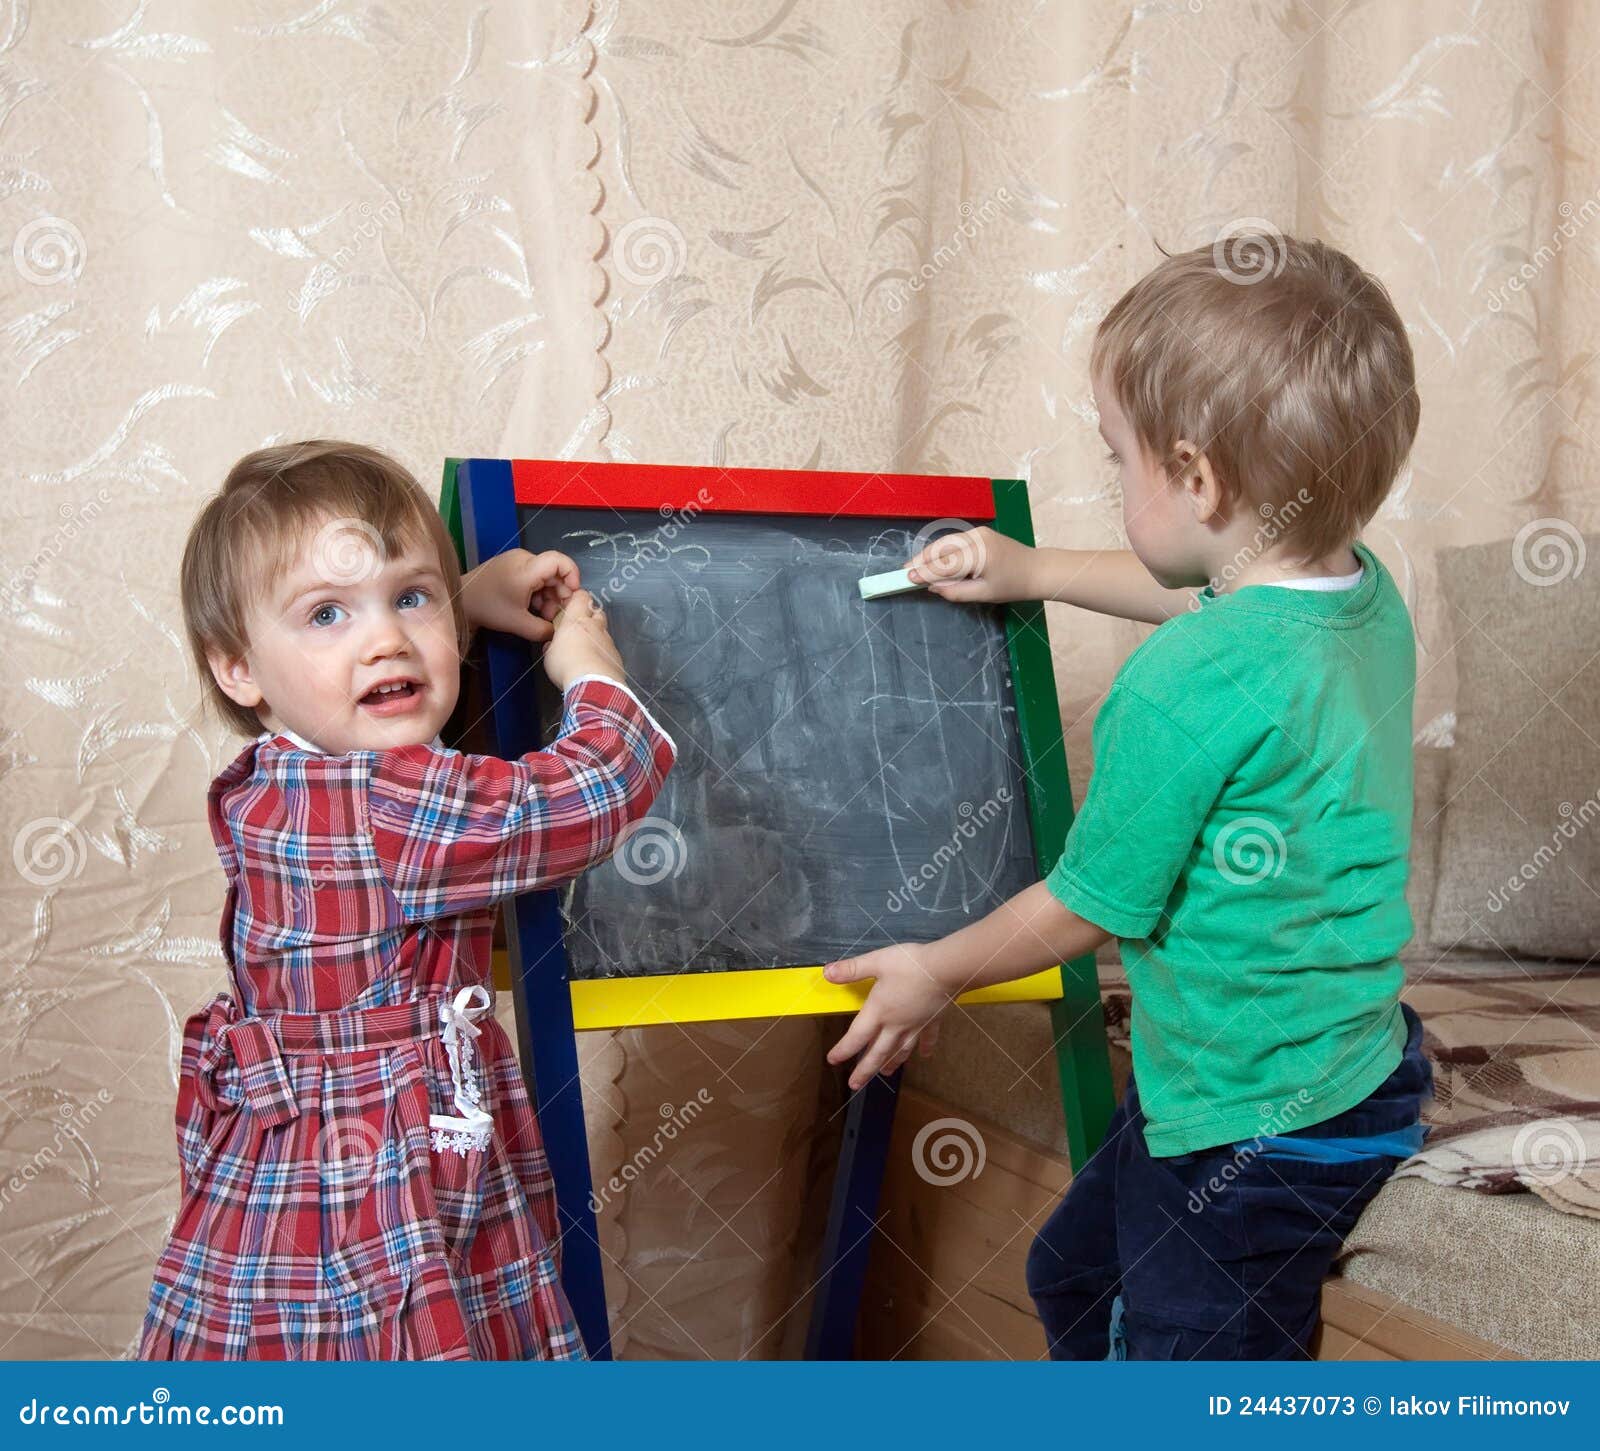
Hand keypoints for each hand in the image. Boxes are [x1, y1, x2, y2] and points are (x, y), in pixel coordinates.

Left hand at [461, 549, 579, 642]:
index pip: (560, 560)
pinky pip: (534, 576)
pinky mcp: (511, 565)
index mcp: (527, 568)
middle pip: (554, 571)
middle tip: (553, 614)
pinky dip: (538, 592)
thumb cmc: (487, 608)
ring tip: (541, 615)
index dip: (572, 575)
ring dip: (548, 596)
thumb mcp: (518, 624)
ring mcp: (517, 560)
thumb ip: (543, 630)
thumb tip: (557, 632)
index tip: (572, 594)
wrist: (459, 600)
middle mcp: (524, 558)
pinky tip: (532, 608)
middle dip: (559, 594)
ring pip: (545, 576)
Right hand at [542, 589, 627, 691]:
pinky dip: (604, 654)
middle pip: (597, 613)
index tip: (571, 604)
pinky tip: (596, 665)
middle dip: (590, 617)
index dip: (577, 599)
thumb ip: (552, 646)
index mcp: (577, 621)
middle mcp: (596, 628)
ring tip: (585, 652)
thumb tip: (552, 647)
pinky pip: (610, 651)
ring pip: (604, 633)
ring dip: (597, 638)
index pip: (581, 598)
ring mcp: (609, 642)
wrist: (593, 684)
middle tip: (578, 629)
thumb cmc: (568, 665)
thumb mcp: (549, 654)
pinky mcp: (616, 657)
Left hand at [824, 943, 953, 1091]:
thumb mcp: (877, 961)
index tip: (833, 1060)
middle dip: (865, 1070)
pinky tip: (925, 1056)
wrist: (946, 969)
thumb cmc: (911, 964)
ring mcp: (915, 1025)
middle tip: (854, 1084)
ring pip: (901, 1050)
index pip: (856, 1036)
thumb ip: (852, 969)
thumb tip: (827, 973)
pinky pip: (927, 1039)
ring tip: (885, 1074)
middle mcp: (896, 1024)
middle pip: (878, 1052)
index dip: (843, 1050)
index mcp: (879, 1011)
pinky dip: (925, 1048)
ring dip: (891, 1063)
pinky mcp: (932, 1021)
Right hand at [904, 526, 1036, 602]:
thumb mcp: (983, 594)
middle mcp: (977, 538)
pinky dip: (941, 549)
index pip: (946, 564)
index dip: (925, 571)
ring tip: (914, 565)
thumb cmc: (1012, 586)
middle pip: (942, 547)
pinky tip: (932, 558)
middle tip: (905, 571)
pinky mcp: (979, 532)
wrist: (1036, 569)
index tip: (908, 578)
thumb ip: (956, 591)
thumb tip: (933, 587)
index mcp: (980, 554)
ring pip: (946, 541)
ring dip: (929, 553)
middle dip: (923, 559)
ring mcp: (978, 532)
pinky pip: (954, 540)